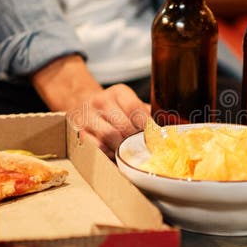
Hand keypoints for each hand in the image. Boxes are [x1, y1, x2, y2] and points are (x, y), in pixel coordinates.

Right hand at [32, 54, 149, 158]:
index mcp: (118, 92)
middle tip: (144, 149)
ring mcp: (87, 116)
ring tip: (132, 153)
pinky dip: (109, 153)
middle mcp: (100, 101)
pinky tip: (116, 155)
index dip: (145, 125)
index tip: (153, 136)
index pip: (135, 109)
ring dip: (122, 148)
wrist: (84, 104)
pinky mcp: (79, 132)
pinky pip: (97, 147)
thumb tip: (166, 131)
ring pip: (109, 136)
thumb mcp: (131, 104)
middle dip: (135, 140)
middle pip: (122, 125)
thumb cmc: (116, 109)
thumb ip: (147, 115)